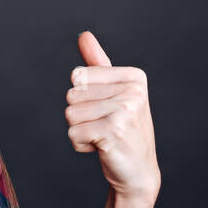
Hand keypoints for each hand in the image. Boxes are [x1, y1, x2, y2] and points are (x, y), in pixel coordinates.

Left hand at [64, 31, 159, 202]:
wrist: (138, 171)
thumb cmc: (122, 130)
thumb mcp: (112, 94)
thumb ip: (97, 65)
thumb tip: (83, 35)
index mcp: (134, 76)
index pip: (78, 75)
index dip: (83, 97)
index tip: (106, 110)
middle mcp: (133, 91)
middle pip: (72, 95)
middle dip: (81, 115)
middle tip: (105, 127)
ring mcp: (125, 111)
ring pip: (70, 114)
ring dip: (81, 130)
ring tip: (104, 137)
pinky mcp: (113, 131)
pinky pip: (73, 133)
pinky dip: (81, 145)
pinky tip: (102, 148)